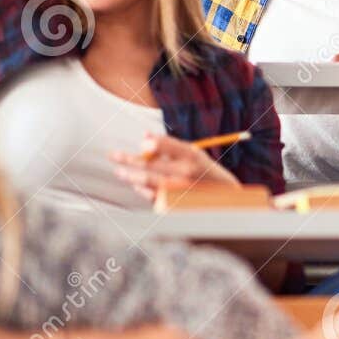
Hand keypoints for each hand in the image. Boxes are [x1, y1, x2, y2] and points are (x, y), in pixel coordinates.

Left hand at [110, 133, 236, 202]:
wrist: (225, 199)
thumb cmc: (205, 172)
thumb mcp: (194, 154)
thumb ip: (170, 146)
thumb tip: (144, 135)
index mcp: (194, 156)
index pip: (170, 145)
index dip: (156, 143)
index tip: (143, 141)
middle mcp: (187, 173)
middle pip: (153, 165)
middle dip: (130, 160)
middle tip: (114, 156)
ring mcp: (181, 190)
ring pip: (151, 182)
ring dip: (132, 176)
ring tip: (120, 172)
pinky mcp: (177, 203)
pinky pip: (154, 197)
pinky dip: (144, 190)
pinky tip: (137, 185)